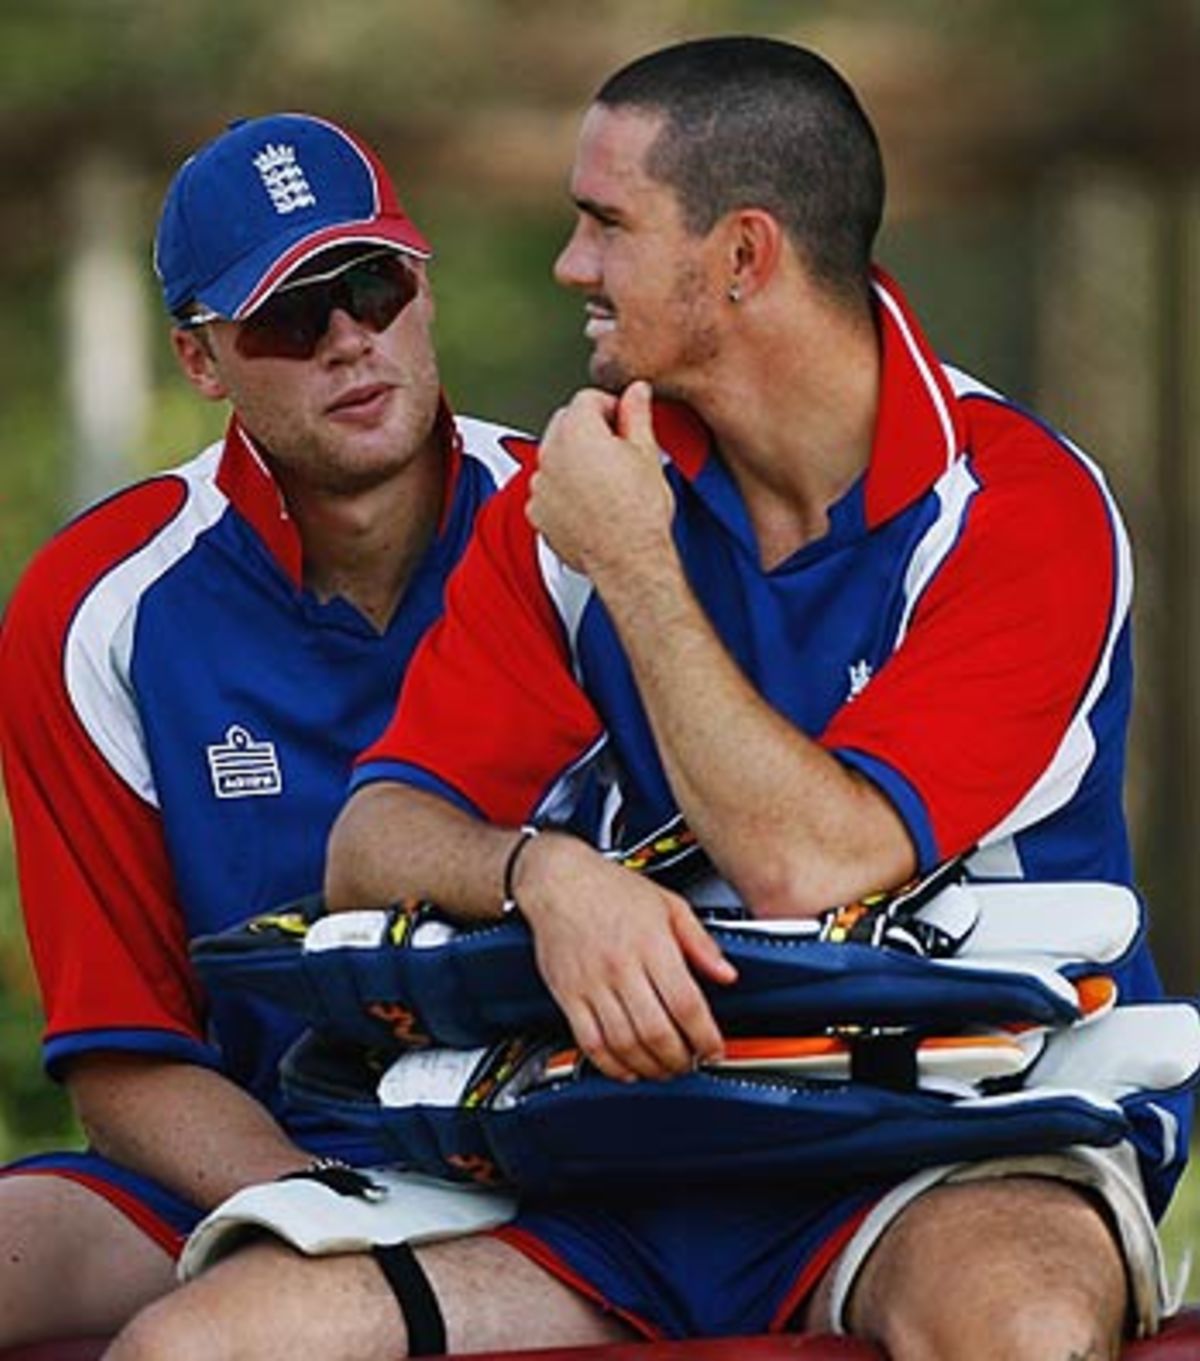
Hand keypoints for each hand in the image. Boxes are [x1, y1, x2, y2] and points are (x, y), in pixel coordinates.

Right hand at [515, 834, 736, 1081]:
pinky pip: (590, 1042)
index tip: (714, 1049)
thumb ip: (700, 942)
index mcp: (651, 944)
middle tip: (691, 1062)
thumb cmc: (611, 888)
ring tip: (664, 1068)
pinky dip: (611, 1065)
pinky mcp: (568, 995)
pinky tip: (627, 1068)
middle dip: (680, 1059)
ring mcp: (592, 984)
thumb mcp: (668, 904)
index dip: (704, 1036)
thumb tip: (726, 973)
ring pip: (624, 1043)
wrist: (558, 880)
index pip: (685, 1004)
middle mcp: (621, 967)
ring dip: (650, 1067)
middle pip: (656, 1031)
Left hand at [528, 380, 675, 578]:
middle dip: (589, 431)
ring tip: (606, 483)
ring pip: (555, 458)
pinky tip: (590, 504)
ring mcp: (541, 486)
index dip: (611, 408)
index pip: (587, 398)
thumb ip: (637, 414)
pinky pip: (548, 491)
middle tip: (618, 451)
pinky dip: (563, 492)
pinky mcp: (538, 513)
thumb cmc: (638, 514)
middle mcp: (551, 455)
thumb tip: (637, 393)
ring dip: (574, 462)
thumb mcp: (647, 454)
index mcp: (577, 431)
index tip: (624, 422)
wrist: (627, 560)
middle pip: (565, 424)